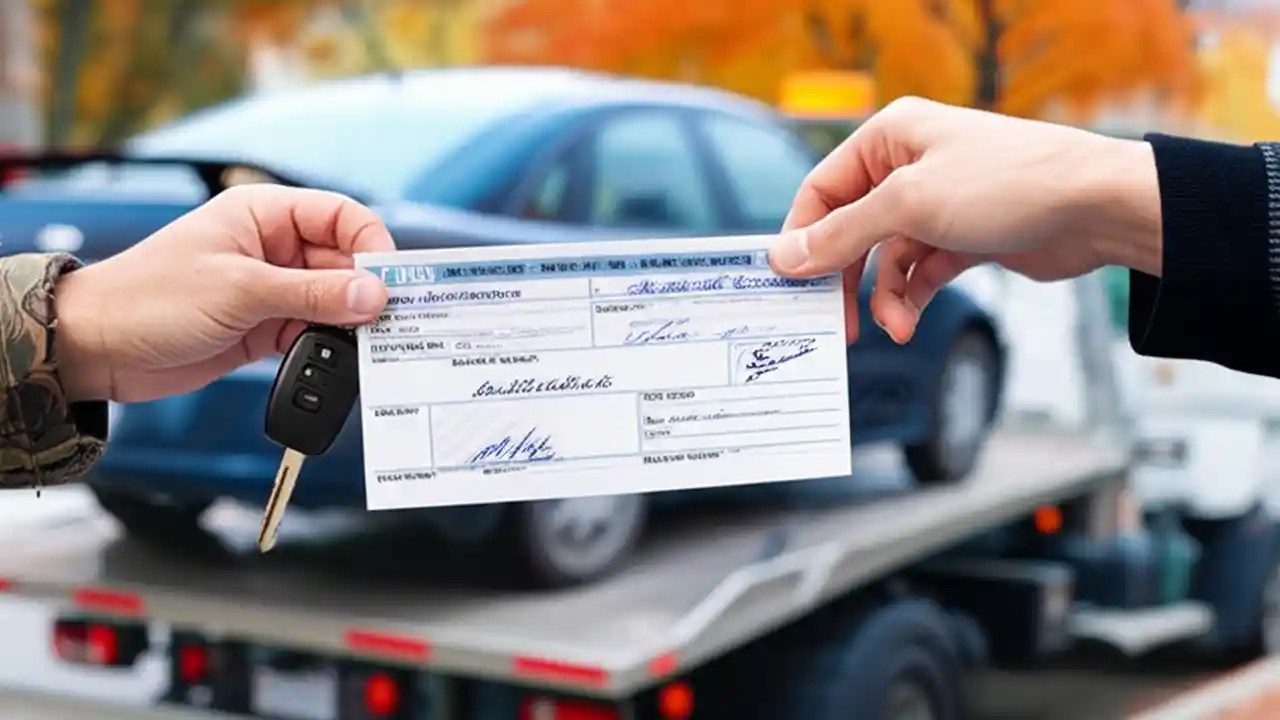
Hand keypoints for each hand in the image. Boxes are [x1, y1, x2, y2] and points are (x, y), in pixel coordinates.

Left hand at [52, 184, 395, 402]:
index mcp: (265, 214)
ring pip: (335, 300)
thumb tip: (374, 295)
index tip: (389, 280)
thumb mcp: (240, 291)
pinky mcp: (266, 327)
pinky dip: (330, 346)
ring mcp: (272, 289)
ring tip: (367, 345)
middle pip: (345, 261)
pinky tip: (339, 360)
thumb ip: (313, 294)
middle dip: (367, 290)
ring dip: (351, 322)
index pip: (341, 215)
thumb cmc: (148, 299)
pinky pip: (315, 331)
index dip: (371, 243)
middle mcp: (274, 248)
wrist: (97, 349)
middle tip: (389, 322)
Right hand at [768, 97, 1162, 343]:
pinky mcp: (963, 237)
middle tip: (833, 321)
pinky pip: (919, 272)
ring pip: (885, 259)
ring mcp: (938, 203)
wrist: (1098, 206)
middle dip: (842, 278)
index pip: (821, 190)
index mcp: (889, 138)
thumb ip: (842, 234)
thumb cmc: (1008, 183)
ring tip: (894, 328)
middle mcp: (908, 166)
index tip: (788, 283)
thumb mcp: (910, 206)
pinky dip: (911, 298)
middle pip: (849, 229)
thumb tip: (784, 255)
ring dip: (884, 297)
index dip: (801, 238)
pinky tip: (911, 321)